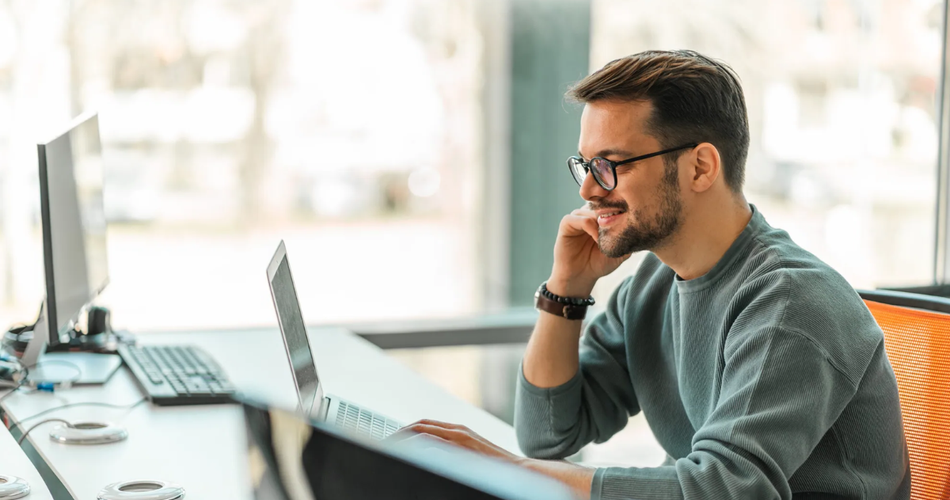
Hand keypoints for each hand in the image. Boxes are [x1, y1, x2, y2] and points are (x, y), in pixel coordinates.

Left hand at [386, 419, 520, 463]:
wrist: (518, 471)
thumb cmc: (494, 469)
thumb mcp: (470, 457)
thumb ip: (454, 453)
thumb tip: (433, 457)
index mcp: (457, 431)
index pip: (424, 425)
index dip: (406, 432)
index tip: (392, 441)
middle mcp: (456, 430)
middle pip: (420, 425)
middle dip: (400, 433)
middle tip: (384, 444)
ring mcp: (459, 436)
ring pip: (423, 430)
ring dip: (404, 437)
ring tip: (390, 447)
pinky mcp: (462, 445)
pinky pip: (434, 441)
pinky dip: (418, 444)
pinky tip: (407, 452)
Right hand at [549, 205, 630, 296]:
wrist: (581, 277)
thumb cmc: (599, 263)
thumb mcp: (620, 250)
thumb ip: (629, 238)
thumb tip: (643, 226)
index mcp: (600, 217)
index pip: (612, 203)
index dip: (621, 209)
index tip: (630, 221)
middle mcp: (588, 213)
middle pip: (602, 203)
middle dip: (612, 214)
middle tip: (620, 228)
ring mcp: (577, 217)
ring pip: (592, 210)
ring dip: (602, 222)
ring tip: (608, 238)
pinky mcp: (566, 224)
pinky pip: (580, 218)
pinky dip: (591, 227)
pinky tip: (597, 239)